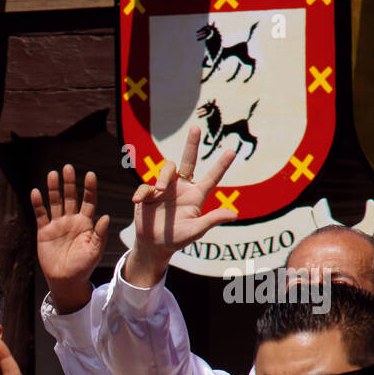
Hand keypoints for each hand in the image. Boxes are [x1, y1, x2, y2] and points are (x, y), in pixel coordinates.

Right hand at [32, 166, 109, 313]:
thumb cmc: (84, 266)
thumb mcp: (95, 250)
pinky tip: (36, 192)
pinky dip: (38, 204)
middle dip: (69, 183)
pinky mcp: (44, 231)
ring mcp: (57, 224)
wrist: (66, 280)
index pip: (89, 201)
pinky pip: (40, 214)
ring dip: (54, 189)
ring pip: (55, 202)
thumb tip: (106, 217)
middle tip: (68, 167)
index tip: (90, 175)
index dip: (89, 188)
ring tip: (52, 174)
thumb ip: (100, 234)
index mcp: (86, 223)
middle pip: (70, 197)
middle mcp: (72, 220)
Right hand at [124, 127, 237, 287]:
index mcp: (196, 196)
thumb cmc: (177, 239)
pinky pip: (144, 186)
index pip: (212, 178)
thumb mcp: (196, 230)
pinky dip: (141, 192)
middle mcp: (181, 188)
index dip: (221, 165)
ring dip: (163, 177)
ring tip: (159, 190)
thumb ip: (212, 220)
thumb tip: (235, 214)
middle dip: (192, 145)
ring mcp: (164, 190)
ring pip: (166, 169)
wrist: (153, 246)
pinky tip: (138, 201)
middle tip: (196, 129)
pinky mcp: (148, 194)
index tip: (232, 152)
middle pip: (188, 161)